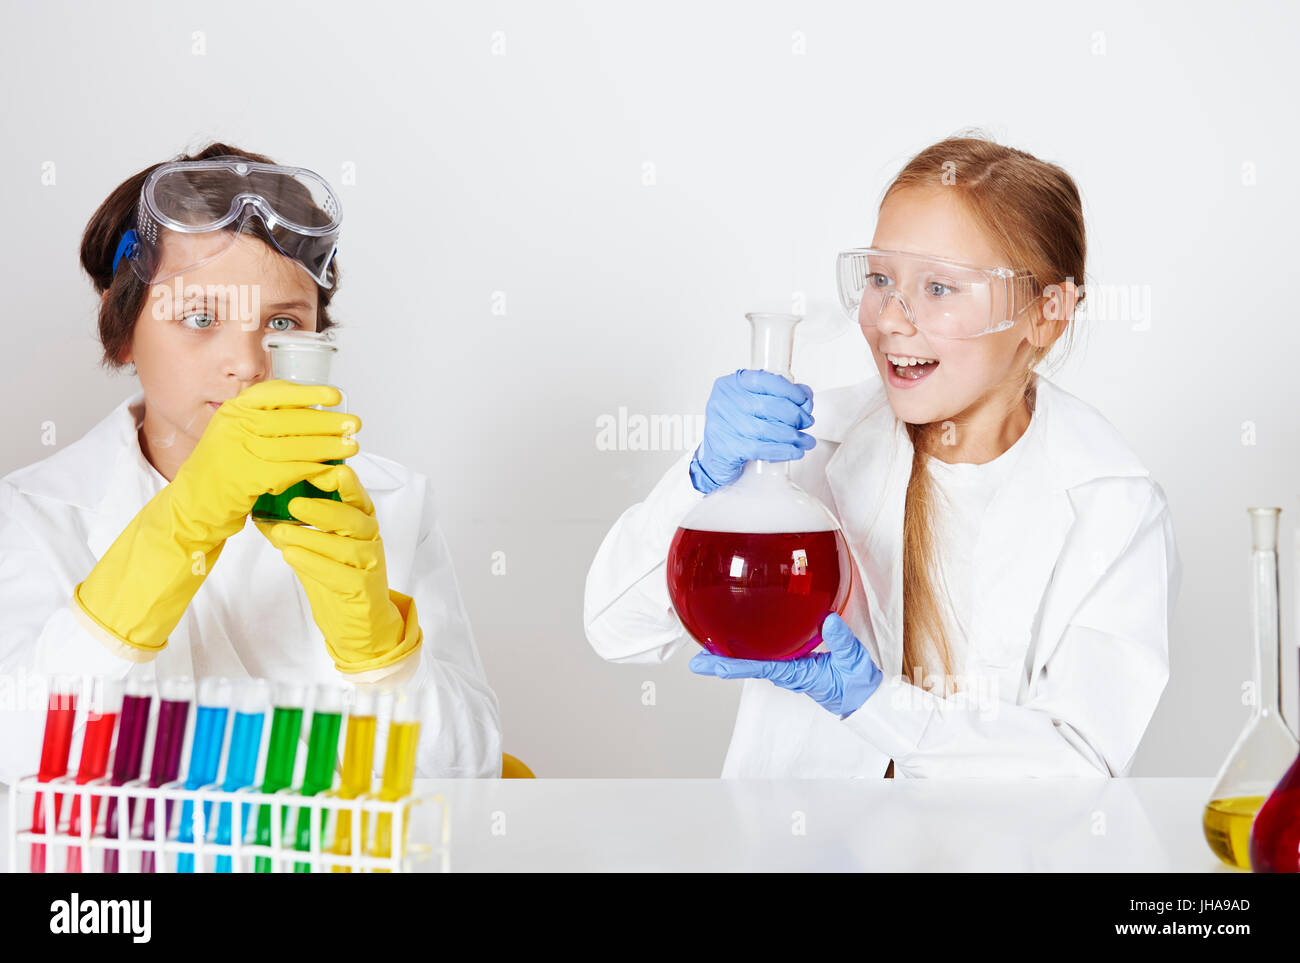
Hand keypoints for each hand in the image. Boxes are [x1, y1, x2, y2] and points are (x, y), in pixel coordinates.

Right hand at [173, 379, 360, 546]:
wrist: (193, 504)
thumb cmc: (222, 469)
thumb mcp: (235, 433)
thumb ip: (263, 420)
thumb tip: (310, 411)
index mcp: (234, 410)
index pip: (274, 393)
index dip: (308, 393)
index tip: (335, 396)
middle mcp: (234, 425)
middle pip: (290, 420)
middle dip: (327, 422)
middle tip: (354, 425)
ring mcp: (238, 451)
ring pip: (294, 445)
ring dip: (327, 446)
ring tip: (351, 446)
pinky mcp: (247, 477)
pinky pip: (290, 470)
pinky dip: (314, 468)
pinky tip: (331, 469)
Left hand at [255, 463, 421, 677]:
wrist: (356, 622)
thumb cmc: (334, 576)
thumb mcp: (312, 546)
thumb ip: (291, 525)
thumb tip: (255, 504)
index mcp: (360, 519)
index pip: (355, 493)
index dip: (339, 480)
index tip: (314, 469)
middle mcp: (370, 538)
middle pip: (354, 518)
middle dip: (325, 509)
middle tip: (294, 505)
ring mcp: (370, 564)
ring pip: (348, 547)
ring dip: (312, 539)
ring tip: (282, 534)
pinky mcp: (365, 589)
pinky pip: (342, 575)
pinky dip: (315, 564)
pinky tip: (292, 556)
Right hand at [689, 369, 815, 493]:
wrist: (715, 458)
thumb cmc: (736, 427)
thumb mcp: (752, 404)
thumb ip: (777, 396)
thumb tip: (806, 396)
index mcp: (730, 384)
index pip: (765, 380)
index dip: (790, 390)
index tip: (805, 401)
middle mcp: (723, 402)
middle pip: (768, 406)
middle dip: (795, 415)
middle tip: (807, 422)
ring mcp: (722, 425)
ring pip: (767, 429)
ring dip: (793, 436)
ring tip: (806, 440)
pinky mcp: (727, 448)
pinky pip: (761, 449)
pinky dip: (783, 451)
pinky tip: (795, 451)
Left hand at [689, 613, 881, 716]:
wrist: (866, 698)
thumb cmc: (858, 683)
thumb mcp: (854, 660)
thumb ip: (841, 641)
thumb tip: (828, 621)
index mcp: (797, 674)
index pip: (760, 668)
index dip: (734, 666)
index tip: (712, 665)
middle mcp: (787, 674)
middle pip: (748, 668)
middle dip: (721, 665)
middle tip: (696, 662)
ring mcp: (789, 671)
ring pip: (754, 664)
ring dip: (730, 659)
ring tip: (707, 651)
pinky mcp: (794, 666)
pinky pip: (765, 659)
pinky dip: (747, 653)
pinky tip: (738, 643)